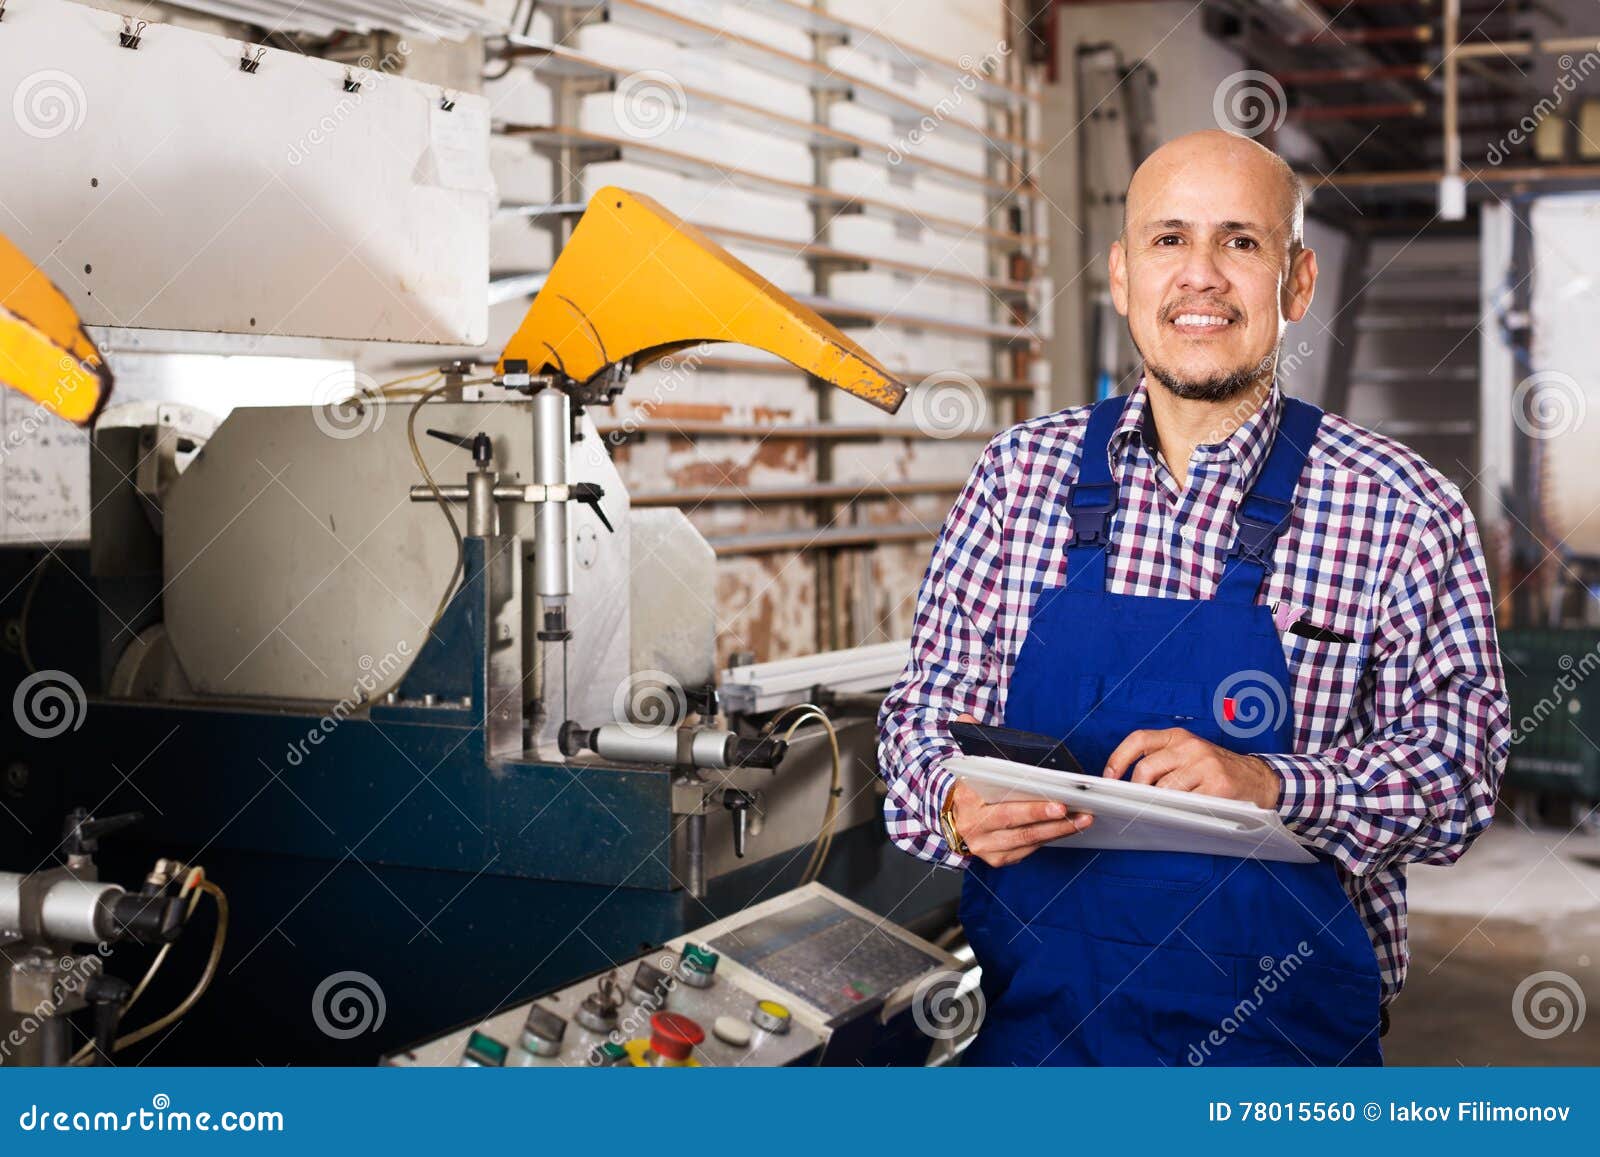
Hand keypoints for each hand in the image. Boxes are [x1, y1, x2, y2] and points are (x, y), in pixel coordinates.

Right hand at [945, 714, 1092, 866]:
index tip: (1055, 798)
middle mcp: (973, 826)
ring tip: (1082, 819)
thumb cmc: (970, 790)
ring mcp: (985, 846)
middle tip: (1071, 809)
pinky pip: (1027, 849)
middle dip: (1045, 816)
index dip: (1029, 804)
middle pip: (1015, 822)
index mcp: (966, 800)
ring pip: (1026, 839)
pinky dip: (1048, 838)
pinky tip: (1067, 828)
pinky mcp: (997, 859)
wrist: (953, 821)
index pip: (999, 801)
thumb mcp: (968, 765)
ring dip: (1056, 830)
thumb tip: (966, 717)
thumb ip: (970, 738)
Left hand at [1103, 727, 1281, 808]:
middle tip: (1134, 804)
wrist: (1258, 778)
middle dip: (1135, 790)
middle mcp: (1190, 746)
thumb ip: (1161, 762)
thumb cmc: (1216, 769)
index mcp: (1178, 737)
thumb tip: (1126, 784)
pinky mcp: (1218, 785)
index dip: (1118, 758)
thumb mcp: (1188, 755)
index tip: (1108, 777)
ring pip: (1164, 789)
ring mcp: (1205, 764)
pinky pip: (1187, 803)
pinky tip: (1183, 814)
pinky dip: (1179, 812)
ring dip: (1158, 804)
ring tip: (1162, 810)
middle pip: (1146, 768)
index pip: (1138, 740)